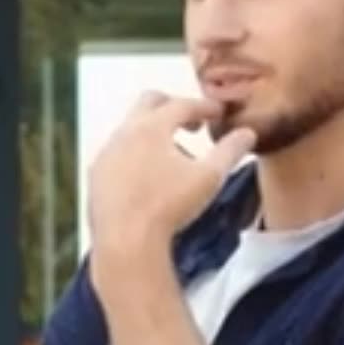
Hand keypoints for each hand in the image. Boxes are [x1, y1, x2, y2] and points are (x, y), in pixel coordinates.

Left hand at [83, 91, 254, 269]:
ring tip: (173, 157)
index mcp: (151, 127)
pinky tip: (147, 177)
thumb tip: (247, 134)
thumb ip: (230, 151)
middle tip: (192, 125)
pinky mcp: (96, 175)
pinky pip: (117, 153)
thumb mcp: (209, 178)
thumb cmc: (169, 206)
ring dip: (153, 133)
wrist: (126, 241)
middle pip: (149, 103)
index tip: (218, 113)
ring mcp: (106, 154)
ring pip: (131, 129)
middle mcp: (124, 133)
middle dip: (173, 108)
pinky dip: (135, 154)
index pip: (181, 104)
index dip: (204, 107)